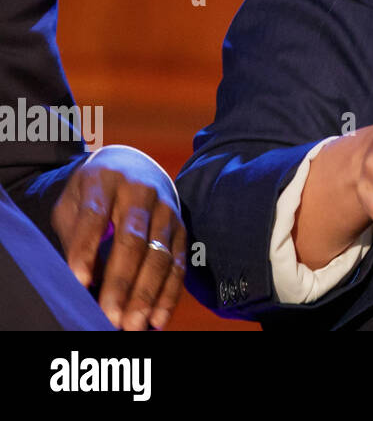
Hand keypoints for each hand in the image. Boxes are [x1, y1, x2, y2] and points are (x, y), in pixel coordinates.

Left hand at [51, 146, 186, 329]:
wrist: (133, 165)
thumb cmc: (94, 192)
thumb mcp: (74, 201)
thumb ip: (74, 234)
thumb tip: (79, 281)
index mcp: (106, 180)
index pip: (94, 216)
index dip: (86, 249)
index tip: (78, 282)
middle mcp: (141, 192)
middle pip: (133, 239)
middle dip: (121, 281)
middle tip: (110, 315)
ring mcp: (167, 209)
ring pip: (159, 254)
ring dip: (147, 293)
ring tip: (133, 324)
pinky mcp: (182, 227)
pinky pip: (178, 263)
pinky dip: (169, 293)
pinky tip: (158, 318)